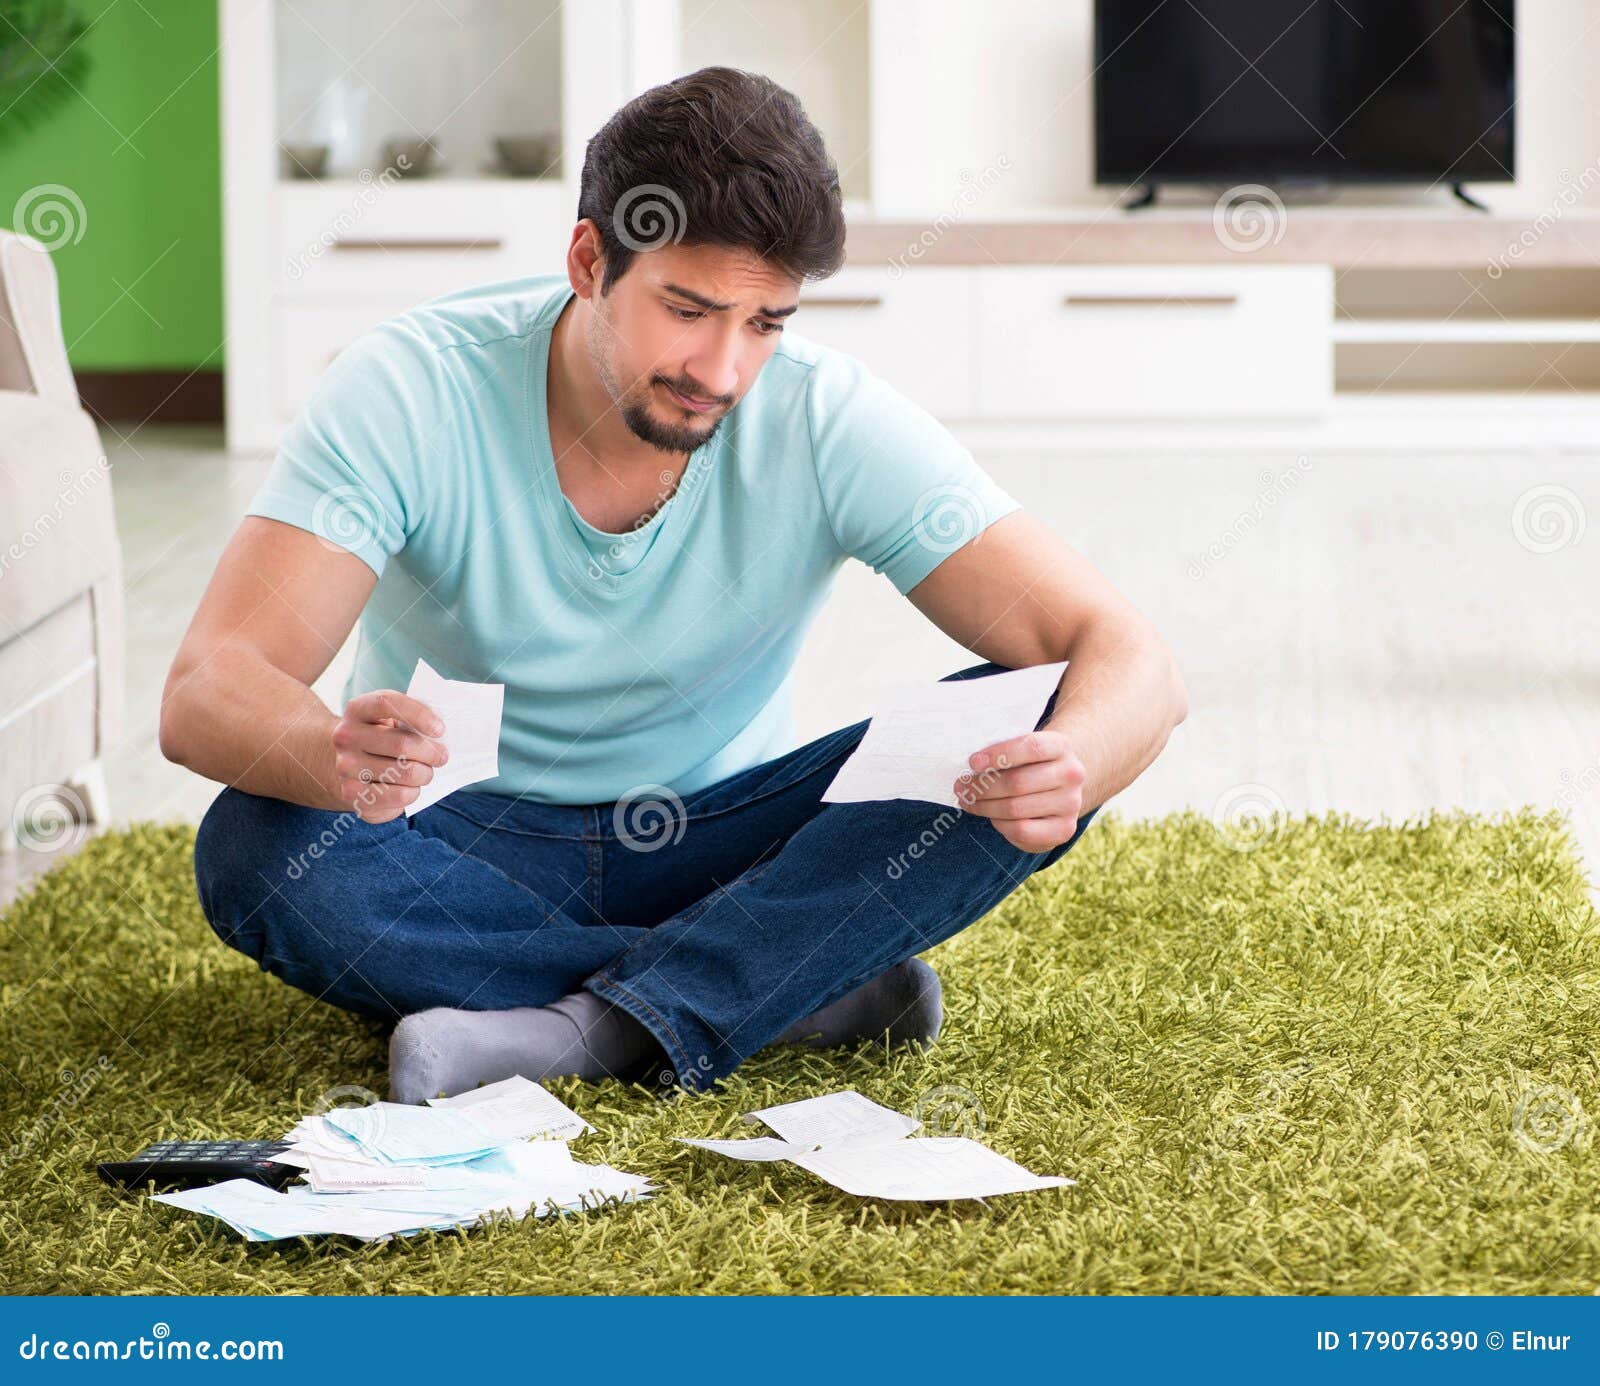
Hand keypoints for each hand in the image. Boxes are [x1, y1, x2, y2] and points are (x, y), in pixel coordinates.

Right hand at [330, 690, 448, 822]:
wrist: (345, 763)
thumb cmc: (381, 737)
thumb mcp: (390, 719)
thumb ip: (411, 718)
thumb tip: (439, 732)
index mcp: (357, 709)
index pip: (386, 703)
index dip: (418, 714)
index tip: (440, 729)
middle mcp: (346, 736)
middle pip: (402, 744)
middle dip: (432, 753)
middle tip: (441, 756)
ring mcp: (345, 766)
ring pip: (405, 772)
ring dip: (425, 774)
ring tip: (424, 772)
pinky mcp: (351, 794)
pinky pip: (399, 795)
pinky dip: (413, 792)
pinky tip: (409, 787)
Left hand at [953, 728, 1085, 852]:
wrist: (1060, 788)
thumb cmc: (1031, 764)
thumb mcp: (1023, 750)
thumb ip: (1003, 753)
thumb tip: (970, 767)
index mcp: (1061, 746)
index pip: (1032, 748)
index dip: (999, 755)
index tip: (973, 762)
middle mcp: (1072, 774)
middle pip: (1018, 783)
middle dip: (982, 787)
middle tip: (961, 786)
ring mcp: (1071, 803)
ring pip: (1015, 808)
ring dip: (984, 806)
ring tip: (968, 801)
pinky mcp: (1065, 829)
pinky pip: (1022, 830)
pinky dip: (1000, 824)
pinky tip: (991, 816)